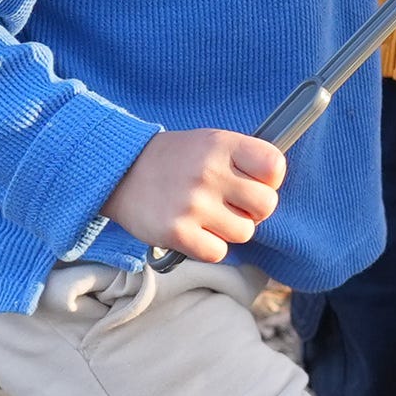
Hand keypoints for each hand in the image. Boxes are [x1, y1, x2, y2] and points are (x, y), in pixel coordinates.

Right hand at [106, 128, 283, 261]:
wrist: (120, 172)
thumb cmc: (174, 160)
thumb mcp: (209, 142)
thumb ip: (242, 160)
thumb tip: (275, 186)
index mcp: (221, 145)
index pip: (274, 166)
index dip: (270, 180)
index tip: (253, 182)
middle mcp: (209, 172)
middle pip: (266, 205)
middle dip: (254, 210)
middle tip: (232, 205)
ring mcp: (193, 204)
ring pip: (245, 232)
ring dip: (230, 230)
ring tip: (208, 216)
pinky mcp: (177, 232)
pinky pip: (218, 253)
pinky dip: (209, 247)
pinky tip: (194, 231)